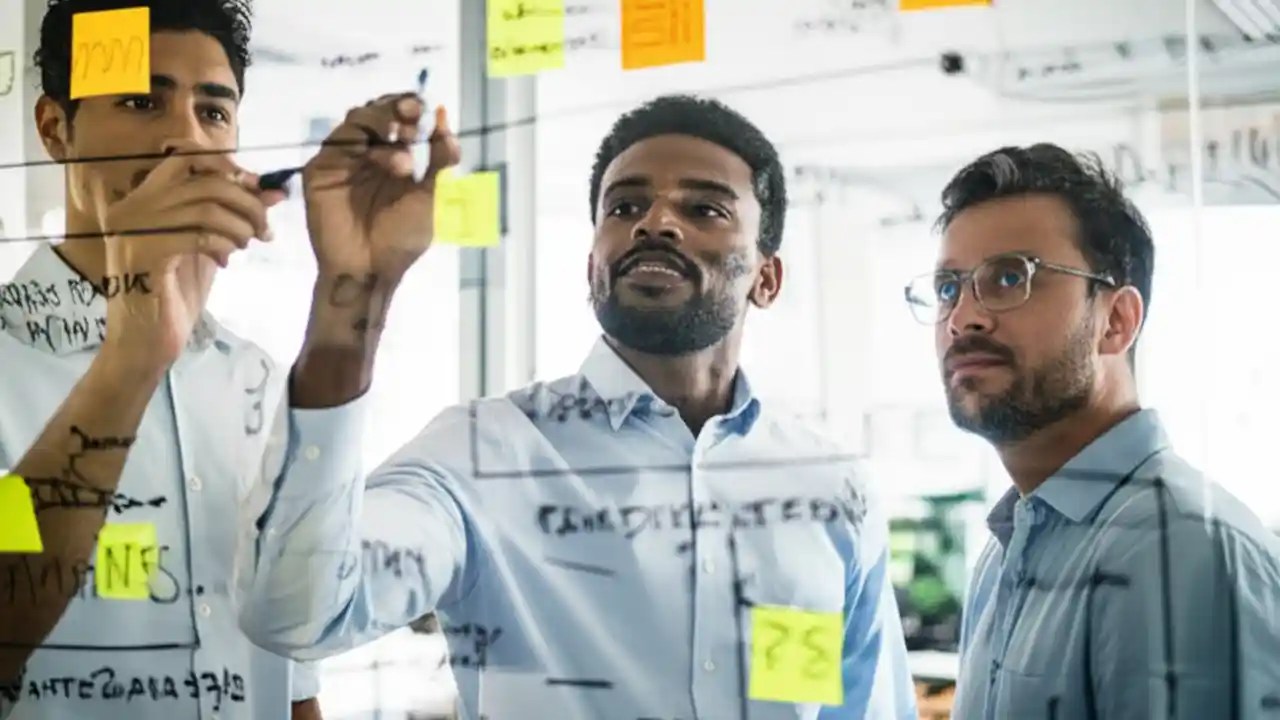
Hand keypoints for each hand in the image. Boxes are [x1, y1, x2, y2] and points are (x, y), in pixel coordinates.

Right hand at [99, 143, 282, 367]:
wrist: (146, 342)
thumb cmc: (174, 294)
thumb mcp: (207, 244)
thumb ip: (231, 215)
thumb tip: (272, 191)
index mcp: (142, 199)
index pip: (186, 157)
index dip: (228, 167)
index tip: (258, 189)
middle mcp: (132, 207)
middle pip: (205, 180)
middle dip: (247, 202)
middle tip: (264, 229)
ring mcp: (134, 229)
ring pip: (206, 206)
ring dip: (240, 226)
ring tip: (246, 245)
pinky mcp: (145, 254)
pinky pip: (199, 234)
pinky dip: (224, 244)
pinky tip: (225, 260)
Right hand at [301, 92, 460, 282]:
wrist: (371, 269)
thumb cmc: (402, 238)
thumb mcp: (431, 196)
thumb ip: (439, 158)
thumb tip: (443, 115)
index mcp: (395, 157)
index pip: (400, 119)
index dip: (412, 108)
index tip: (427, 109)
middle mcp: (368, 154)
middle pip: (377, 112)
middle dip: (396, 106)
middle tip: (412, 112)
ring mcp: (344, 160)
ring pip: (357, 121)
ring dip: (383, 122)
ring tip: (404, 142)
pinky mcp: (321, 170)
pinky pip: (337, 143)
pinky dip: (365, 144)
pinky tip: (391, 160)